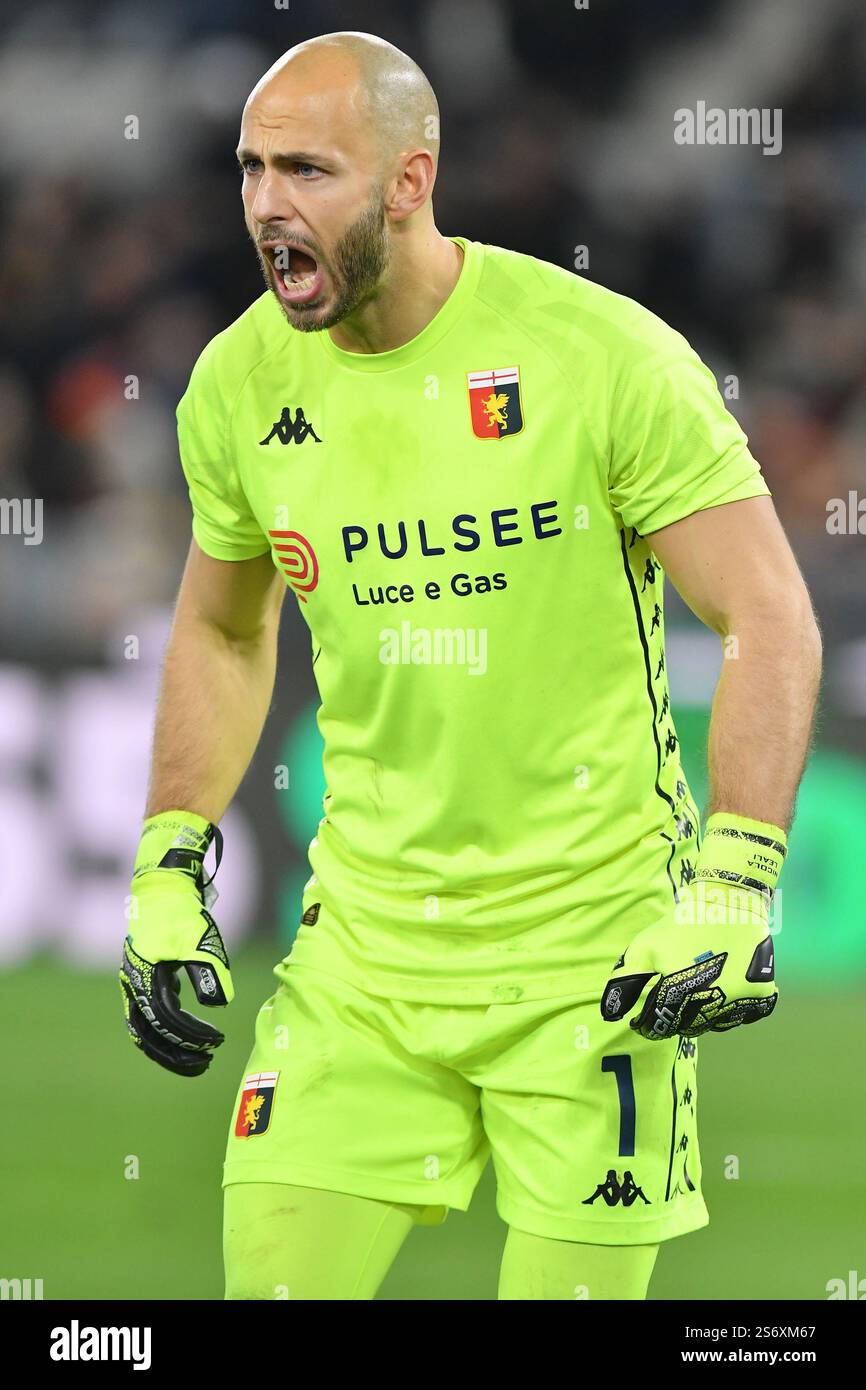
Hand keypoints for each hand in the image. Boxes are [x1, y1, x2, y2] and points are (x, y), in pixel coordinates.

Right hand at [119, 813, 232, 1075]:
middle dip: (176, 1053)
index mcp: (146, 978)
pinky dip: (162, 1031)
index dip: (193, 1035)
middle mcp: (134, 984)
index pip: (168, 1021)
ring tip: (195, 1058)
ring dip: (167, 1047)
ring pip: (144, 1028)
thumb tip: (219, 1004)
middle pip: (149, 1034)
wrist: (162, 885)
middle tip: (204, 1063)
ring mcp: (134, 981)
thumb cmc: (182, 911)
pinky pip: (145, 1015)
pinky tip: (185, 1034)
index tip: (217, 1042)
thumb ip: (209, 972)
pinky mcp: (142, 976)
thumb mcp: (201, 940)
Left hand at [600, 882, 776, 1039]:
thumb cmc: (680, 924)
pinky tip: (719, 994)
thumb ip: (626, 980)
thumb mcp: (645, 946)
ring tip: (694, 995)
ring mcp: (739, 999)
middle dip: (674, 1019)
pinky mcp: (759, 994)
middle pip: (688, 1027)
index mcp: (681, 991)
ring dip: (702, 1016)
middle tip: (670, 1004)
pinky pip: (741, 1016)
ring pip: (715, 1024)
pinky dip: (728, 1011)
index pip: (659, 1026)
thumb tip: (610, 1012)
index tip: (642, 1021)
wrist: (728, 900)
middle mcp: (712, 1001)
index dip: (647, 1025)